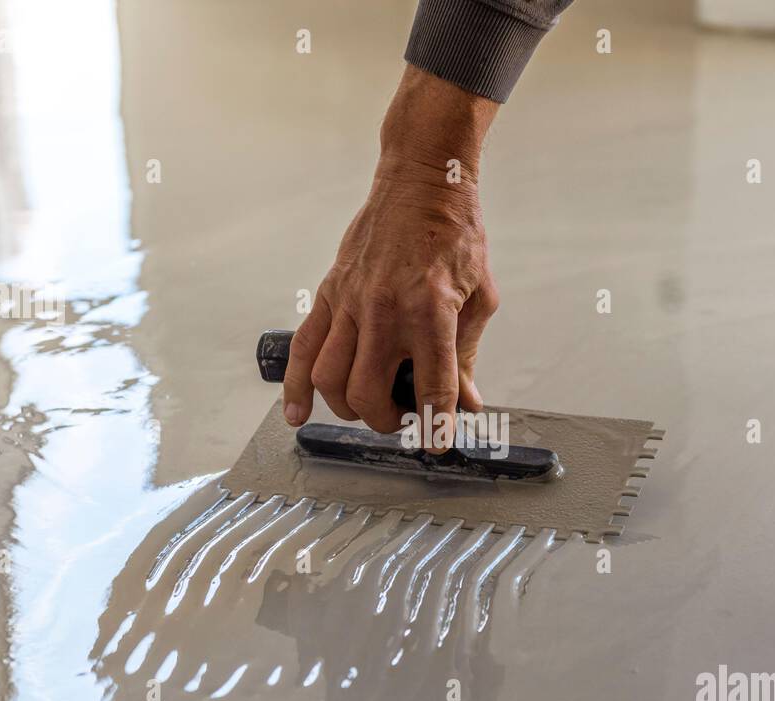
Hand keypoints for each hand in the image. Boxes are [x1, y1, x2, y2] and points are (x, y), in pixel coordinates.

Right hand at [282, 66, 500, 449]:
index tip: (437, 444)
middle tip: (404, 418)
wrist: (422, 182)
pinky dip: (295, 386)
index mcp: (432, 312)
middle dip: (388, 421)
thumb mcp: (480, 296)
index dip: (437, 425)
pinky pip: (302, 348)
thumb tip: (467, 401)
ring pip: (331, 380)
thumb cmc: (454, 233)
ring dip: (347, 407)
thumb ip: (467, 354)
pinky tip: (297, 413)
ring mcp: (351, 304)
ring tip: (368, 407)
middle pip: (371, 395)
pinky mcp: (329, 294)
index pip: (433, 387)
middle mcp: (386, 312)